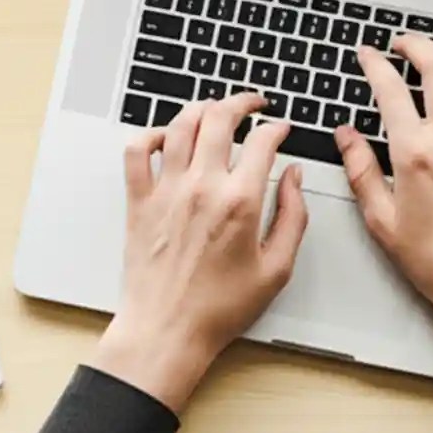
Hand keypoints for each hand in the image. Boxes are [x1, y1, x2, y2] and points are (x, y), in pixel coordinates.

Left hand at [91, 95, 307, 412]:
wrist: (167, 330)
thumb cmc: (219, 308)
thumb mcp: (277, 269)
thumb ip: (293, 217)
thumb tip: (295, 178)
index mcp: (240, 202)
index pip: (262, 141)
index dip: (277, 128)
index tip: (281, 129)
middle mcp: (202, 187)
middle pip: (220, 117)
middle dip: (242, 102)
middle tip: (253, 104)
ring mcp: (167, 190)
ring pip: (181, 123)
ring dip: (202, 107)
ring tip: (216, 109)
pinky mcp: (140, 201)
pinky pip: (138, 150)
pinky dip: (153, 134)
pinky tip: (169, 138)